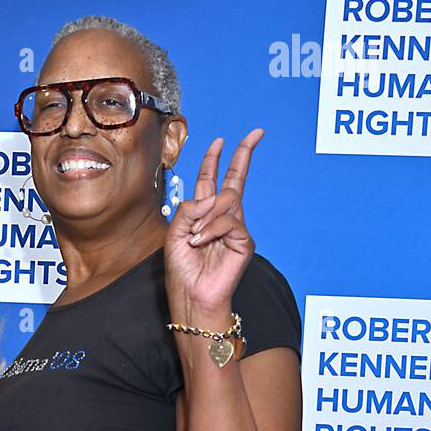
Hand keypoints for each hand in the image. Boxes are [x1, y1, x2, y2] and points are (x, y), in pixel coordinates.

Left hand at [164, 128, 263, 320]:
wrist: (191, 297)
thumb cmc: (182, 271)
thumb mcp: (174, 234)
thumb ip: (187, 209)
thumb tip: (210, 196)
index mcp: (203, 214)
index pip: (211, 180)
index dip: (215, 159)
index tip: (221, 140)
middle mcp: (221, 217)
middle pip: (233, 179)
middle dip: (243, 154)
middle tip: (256, 133)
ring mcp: (235, 228)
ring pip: (225, 200)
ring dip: (205, 217)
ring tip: (194, 239)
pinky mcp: (243, 241)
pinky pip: (229, 220)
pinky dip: (211, 229)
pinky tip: (201, 242)